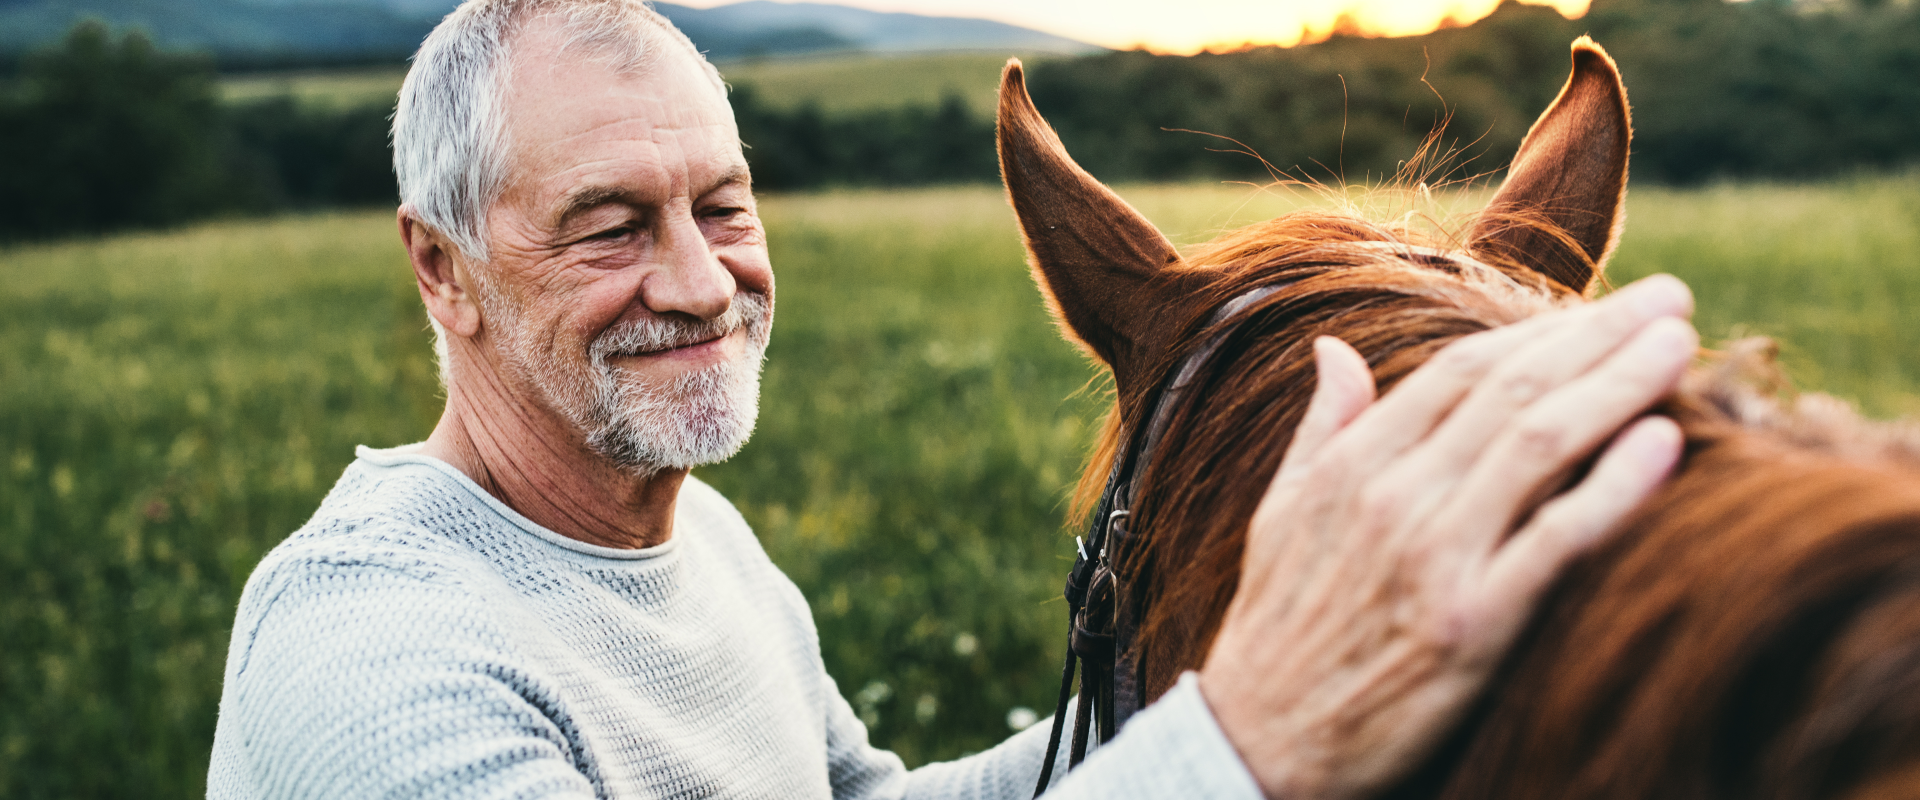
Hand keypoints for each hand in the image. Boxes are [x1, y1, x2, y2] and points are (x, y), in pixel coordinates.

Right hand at [1198, 274, 1698, 798]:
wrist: (1259, 742)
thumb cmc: (1277, 628)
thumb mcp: (1281, 512)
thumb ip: (1322, 426)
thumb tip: (1333, 347)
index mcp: (1352, 467)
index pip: (1460, 373)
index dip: (1539, 328)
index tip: (1603, 307)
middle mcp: (1394, 499)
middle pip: (1514, 392)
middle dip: (1601, 336)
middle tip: (1672, 298)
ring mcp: (1433, 559)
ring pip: (1541, 446)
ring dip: (1621, 386)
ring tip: (1683, 347)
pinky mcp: (1470, 626)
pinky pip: (1556, 540)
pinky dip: (1613, 487)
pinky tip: (1663, 445)